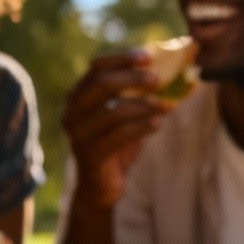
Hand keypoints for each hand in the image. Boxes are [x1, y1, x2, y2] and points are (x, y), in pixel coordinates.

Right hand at [63, 49, 166, 208]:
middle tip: (160, 80)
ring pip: (113, 110)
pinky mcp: (90, 155)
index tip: (149, 56)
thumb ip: (138, 93)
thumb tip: (172, 71)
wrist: (101, 187)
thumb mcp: (126, 114)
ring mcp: (79, 135)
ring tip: (166, 105)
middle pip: (102, 84)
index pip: (97, 67)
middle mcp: (72, 112)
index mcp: (78, 96)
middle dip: (133, 79)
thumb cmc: (116, 144)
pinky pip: (119, 135)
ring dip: (143, 105)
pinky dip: (142, 127)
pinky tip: (158, 124)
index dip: (122, 58)